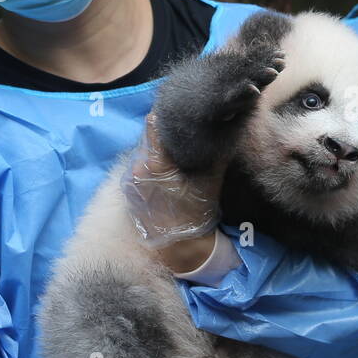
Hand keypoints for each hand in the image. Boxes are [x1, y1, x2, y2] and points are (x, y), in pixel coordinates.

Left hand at [122, 114, 224, 269]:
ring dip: (160, 146)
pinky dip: (154, 161)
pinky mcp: (129, 187)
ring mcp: (130, 178)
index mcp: (155, 161)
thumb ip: (216, 150)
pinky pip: (141, 164)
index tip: (184, 111)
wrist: (179, 246)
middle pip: (150, 135)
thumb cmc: (197, 212)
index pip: (155, 123)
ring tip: (179, 146)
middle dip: (167, 130)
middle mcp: (138, 166)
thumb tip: (228, 126)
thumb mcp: (211, 179)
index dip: (170, 115)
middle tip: (186, 127)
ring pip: (145, 150)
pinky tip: (169, 166)